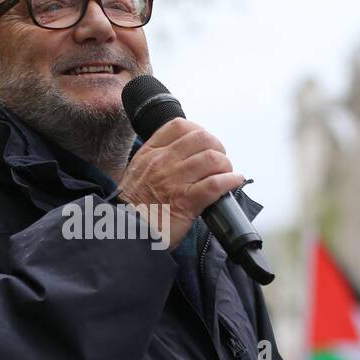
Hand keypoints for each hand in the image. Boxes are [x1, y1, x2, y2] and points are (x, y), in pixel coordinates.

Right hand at [116, 118, 244, 249]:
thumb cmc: (134, 208)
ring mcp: (174, 181)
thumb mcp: (137, 173)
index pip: (179, 126)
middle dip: (217, 147)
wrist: (126, 233)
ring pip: (212, 158)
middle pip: (201, 138)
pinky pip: (216, 184)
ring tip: (226, 173)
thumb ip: (156, 161)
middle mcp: (162, 163)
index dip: (199, 130)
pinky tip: (233, 182)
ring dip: (225, 165)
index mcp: (150, 154)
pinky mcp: (186, 201)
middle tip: (219, 161)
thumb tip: (182, 156)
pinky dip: (230, 181)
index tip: (205, 142)